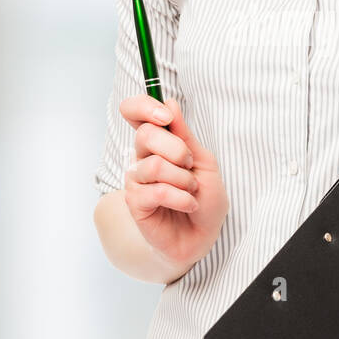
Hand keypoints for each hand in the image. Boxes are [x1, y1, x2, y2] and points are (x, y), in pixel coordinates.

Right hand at [120, 95, 228, 271]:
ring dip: (184, 180)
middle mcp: (142, 157)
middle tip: (190, 166)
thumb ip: (185, 135)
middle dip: (177, 149)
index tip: (165, 116)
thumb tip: (170, 103)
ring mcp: (136, 180)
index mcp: (157, 141)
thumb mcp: (204, 162)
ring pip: (155, 165)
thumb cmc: (204, 198)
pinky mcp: (135, 203)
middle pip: (146, 134)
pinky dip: (181, 198)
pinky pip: (157, 191)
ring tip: (191, 191)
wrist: (202, 236)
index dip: (145, 106)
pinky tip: (188, 205)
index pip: (134, 110)